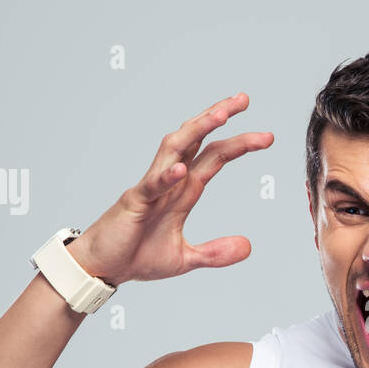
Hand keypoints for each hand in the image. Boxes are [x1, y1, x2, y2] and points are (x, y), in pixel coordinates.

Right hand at [67, 93, 273, 284]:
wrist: (102, 269)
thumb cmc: (136, 256)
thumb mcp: (185, 258)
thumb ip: (216, 253)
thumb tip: (249, 247)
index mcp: (182, 191)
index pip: (213, 158)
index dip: (238, 144)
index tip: (266, 137)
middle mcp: (168, 181)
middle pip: (196, 140)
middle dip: (219, 117)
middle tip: (244, 98)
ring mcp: (150, 189)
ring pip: (174, 150)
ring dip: (197, 130)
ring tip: (221, 114)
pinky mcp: (133, 203)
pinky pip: (151, 186)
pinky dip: (167, 177)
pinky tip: (182, 169)